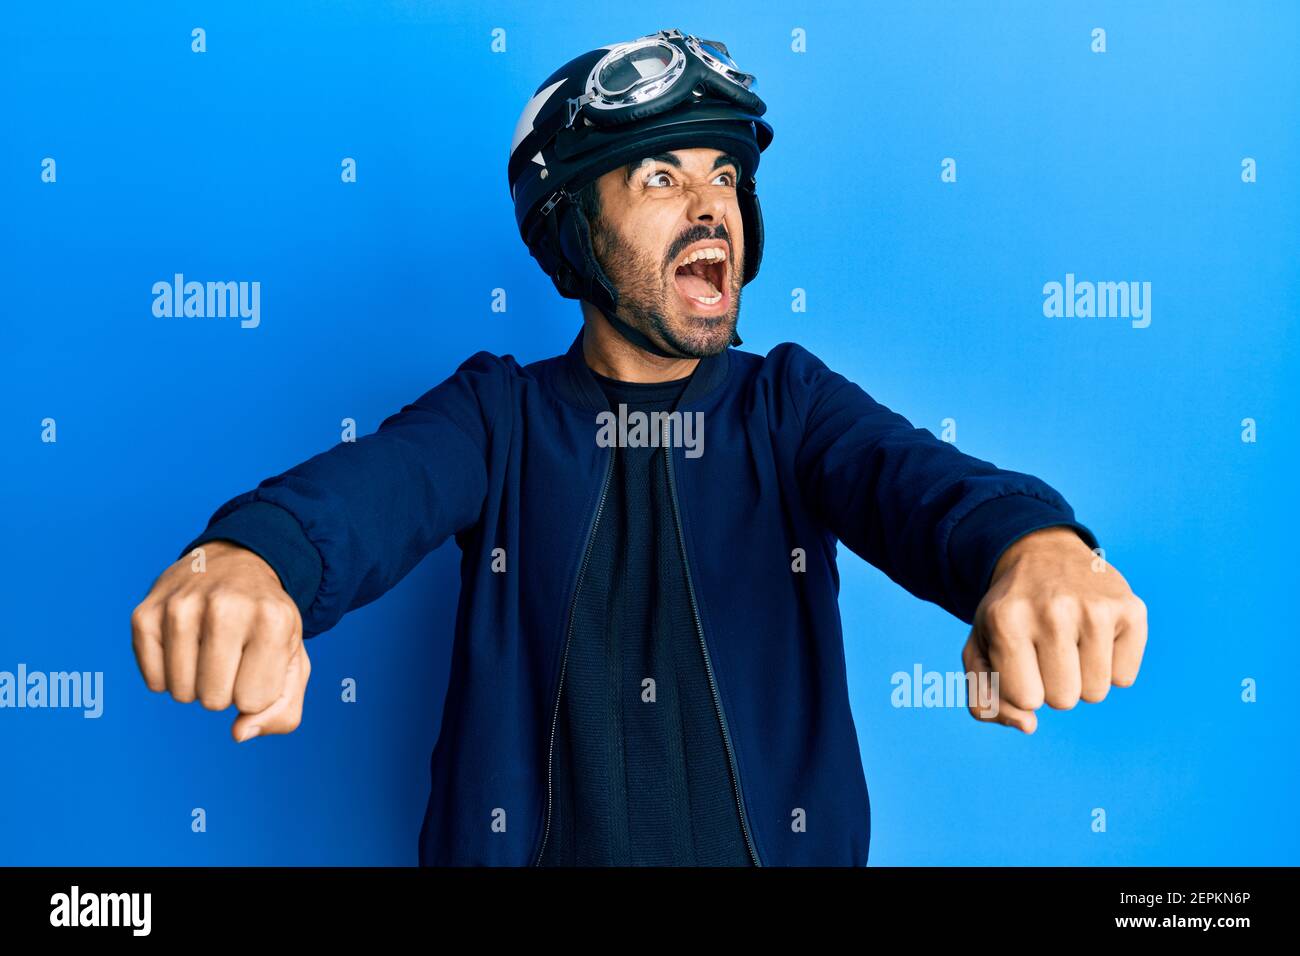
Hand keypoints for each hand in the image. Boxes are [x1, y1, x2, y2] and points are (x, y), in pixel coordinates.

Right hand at [131, 540, 310, 741]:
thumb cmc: (265, 623)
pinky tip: (185, 644)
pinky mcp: (145, 613)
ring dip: (197, 683)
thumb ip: (283, 710)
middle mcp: (226, 606)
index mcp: (273, 619)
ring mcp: (181, 606)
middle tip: (233, 652)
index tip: (259, 658)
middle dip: (226, 689)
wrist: (235, 565)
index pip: (254, 700)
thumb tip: (239, 733)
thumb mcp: (292, 660)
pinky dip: (169, 676)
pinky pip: (154, 682)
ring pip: (181, 693)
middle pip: (214, 700)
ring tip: (210, 647)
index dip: (256, 689)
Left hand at [962, 526, 1146, 732]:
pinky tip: (1095, 633)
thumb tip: (1028, 726)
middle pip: (1063, 699)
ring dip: (1082, 677)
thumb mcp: (980, 650)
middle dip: (1052, 683)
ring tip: (1069, 639)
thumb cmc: (1009, 615)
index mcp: (1006, 620)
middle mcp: (1052, 610)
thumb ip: (983, 701)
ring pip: (1096, 693)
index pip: (1025, 699)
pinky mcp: (1132, 609)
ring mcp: (1095, 608)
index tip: (1019, 656)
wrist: (1043, 555)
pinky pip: (1124, 678)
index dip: (1022, 686)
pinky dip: (1111, 666)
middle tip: (1045, 646)